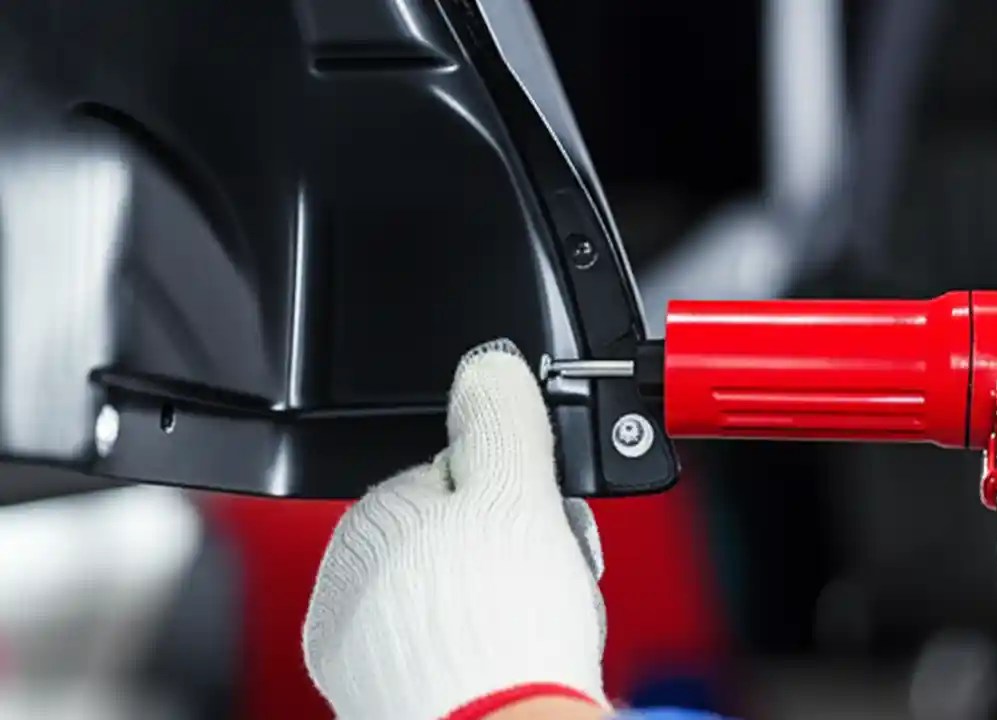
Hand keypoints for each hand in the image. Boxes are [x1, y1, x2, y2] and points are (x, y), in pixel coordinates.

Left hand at [303, 340, 608, 719]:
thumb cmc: (499, 632)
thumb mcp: (515, 488)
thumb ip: (499, 416)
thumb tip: (487, 365)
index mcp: (371, 517)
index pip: (451, 472)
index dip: (516, 488)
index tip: (546, 511)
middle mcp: (350, 583)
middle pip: (452, 536)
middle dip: (510, 546)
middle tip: (552, 568)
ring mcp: (361, 650)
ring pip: (451, 596)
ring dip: (499, 597)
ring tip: (542, 618)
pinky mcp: (384, 702)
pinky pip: (446, 650)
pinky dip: (482, 650)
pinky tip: (512, 657)